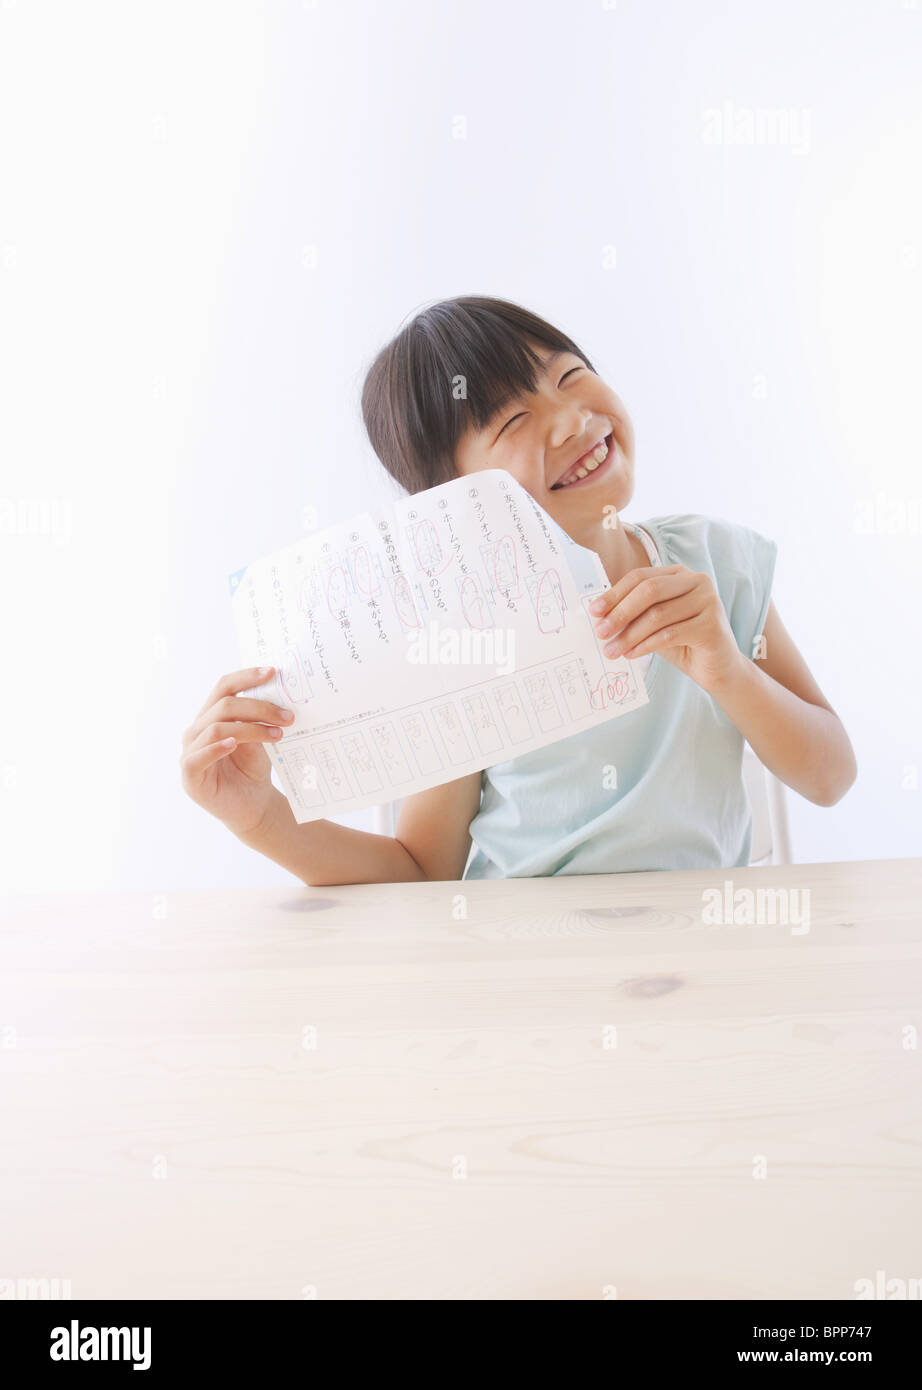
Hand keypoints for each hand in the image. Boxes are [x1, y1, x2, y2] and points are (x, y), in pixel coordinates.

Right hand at [179, 666, 293, 833]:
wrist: (252, 806)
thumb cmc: (253, 770)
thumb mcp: (260, 739)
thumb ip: (260, 718)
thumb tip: (279, 693)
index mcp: (211, 715)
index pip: (224, 687)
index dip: (246, 677)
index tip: (272, 672)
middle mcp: (197, 729)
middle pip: (224, 706)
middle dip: (259, 707)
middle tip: (287, 716)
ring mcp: (189, 751)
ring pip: (216, 728)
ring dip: (250, 728)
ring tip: (277, 734)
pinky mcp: (189, 774)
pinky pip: (198, 755)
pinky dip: (217, 747)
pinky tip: (234, 744)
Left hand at [588, 565, 742, 693]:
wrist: (717, 668)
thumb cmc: (683, 643)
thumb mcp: (654, 623)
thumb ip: (634, 613)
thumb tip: (599, 615)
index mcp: (679, 574)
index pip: (640, 577)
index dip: (614, 593)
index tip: (594, 612)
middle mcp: (697, 581)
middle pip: (649, 591)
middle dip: (620, 612)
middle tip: (600, 632)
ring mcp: (708, 601)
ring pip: (658, 614)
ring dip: (629, 634)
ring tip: (612, 650)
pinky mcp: (712, 625)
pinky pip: (670, 634)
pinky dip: (646, 645)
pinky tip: (632, 654)